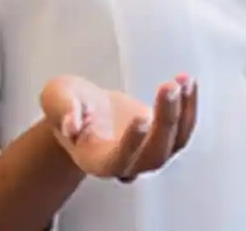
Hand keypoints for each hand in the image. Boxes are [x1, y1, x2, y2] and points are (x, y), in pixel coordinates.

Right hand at [40, 74, 197, 180]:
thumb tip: (72, 125)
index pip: (117, 161)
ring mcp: (148, 153)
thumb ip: (62, 109)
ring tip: (182, 81)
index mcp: (95, 159)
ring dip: (183, 112)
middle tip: (168, 87)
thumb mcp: (57, 98)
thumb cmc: (71, 105)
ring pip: (174, 144)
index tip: (141, 117)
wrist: (87, 109)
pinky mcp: (164, 138)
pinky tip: (187, 83)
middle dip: (166, 120)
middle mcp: (125, 164)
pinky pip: (183, 129)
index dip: (132, 143)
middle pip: (153, 155)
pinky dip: (189, 106)